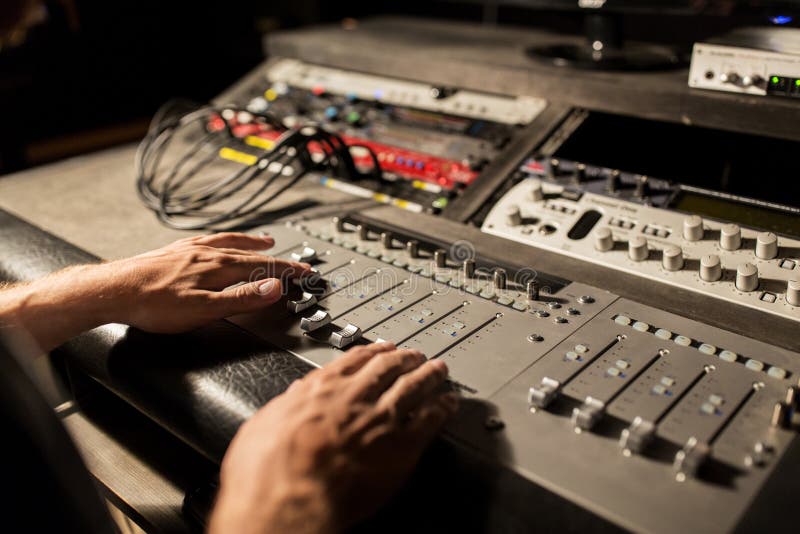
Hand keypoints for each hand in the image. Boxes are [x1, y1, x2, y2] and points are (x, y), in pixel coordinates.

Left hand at [97, 232, 311, 332]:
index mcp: (220, 268)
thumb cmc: (154, 304)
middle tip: (295, 261)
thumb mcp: (204, 310)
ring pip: (230, 242)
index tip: (306, 272)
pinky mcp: (175, 251)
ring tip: (265, 242)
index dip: (288, 271)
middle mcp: (208, 254)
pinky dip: (224, 240)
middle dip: (277, 258)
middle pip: (251, 254)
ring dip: (252, 243)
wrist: (113, 290)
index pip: (264, 267)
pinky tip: (219, 242)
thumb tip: (274, 288)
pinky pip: (209, 240)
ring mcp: (191, 250)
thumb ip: (242, 299)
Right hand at [209, 342, 458, 533]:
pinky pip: (429, 420)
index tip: (381, 348)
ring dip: (429, 375)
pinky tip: (448, 404)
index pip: (353, 360)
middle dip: (404, 358)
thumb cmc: (269, 471)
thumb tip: (291, 399)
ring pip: (413, 387)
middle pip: (388, 368)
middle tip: (415, 354)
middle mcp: (355, 397)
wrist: (290, 499)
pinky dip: (441, 408)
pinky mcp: (401, 447)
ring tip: (439, 369)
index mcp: (321, 389)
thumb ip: (285, 407)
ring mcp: (381, 419)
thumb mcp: (264, 425)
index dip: (372, 351)